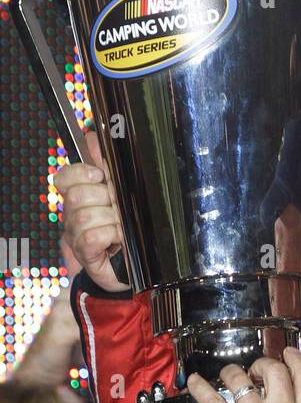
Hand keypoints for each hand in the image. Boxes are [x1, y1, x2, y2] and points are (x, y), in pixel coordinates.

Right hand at [55, 131, 128, 292]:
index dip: (81, 173)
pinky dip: (109, 235)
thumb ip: (107, 166)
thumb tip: (93, 138)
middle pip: (77, 195)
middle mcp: (73, 215)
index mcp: (79, 197)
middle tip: (119, 209)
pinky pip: (91, 237)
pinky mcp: (85, 253)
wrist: (133, 265)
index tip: (101, 177)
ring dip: (110, 220)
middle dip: (104, 199)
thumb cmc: (126, 229)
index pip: (65, 177)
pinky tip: (118, 239)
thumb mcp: (119, 193)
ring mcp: (76, 235)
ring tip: (121, 227)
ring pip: (85, 217)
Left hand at [187, 349, 300, 402]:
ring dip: (232, 372)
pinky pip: (212, 400)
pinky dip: (200, 389)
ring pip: (240, 379)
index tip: (289, 354)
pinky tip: (193, 381)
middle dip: (263, 365)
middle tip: (257, 370)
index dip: (295, 360)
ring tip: (229, 374)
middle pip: (272, 370)